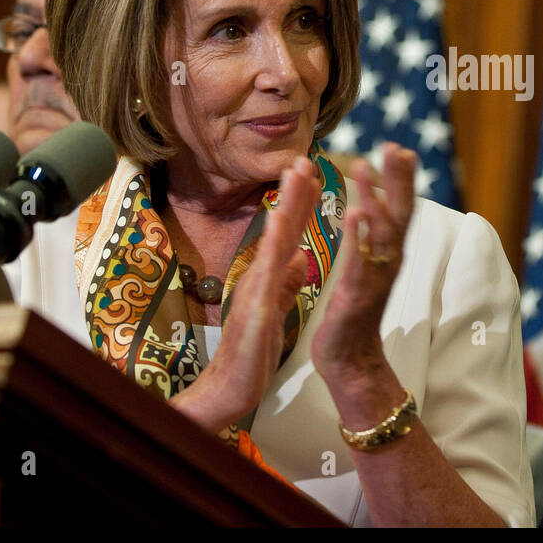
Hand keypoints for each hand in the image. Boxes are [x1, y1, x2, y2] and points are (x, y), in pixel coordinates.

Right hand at [169, 157, 318, 433]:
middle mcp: (261, 273)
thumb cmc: (252, 352)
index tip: (311, 172)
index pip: (288, 232)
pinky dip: (276, 242)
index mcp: (269, 275)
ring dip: (286, 202)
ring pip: (275, 236)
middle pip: (281, 225)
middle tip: (305, 155)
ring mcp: (257, 285)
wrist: (231, 388)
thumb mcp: (275, 309)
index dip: (300, 202)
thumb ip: (286, 282)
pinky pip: (268, 268)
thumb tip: (299, 257)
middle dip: (294, 190)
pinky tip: (283, 220)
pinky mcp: (256, 303)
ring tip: (297, 171)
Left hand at [312, 143, 415, 388]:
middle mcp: (388, 264)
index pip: (400, 210)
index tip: (400, 148)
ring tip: (366, 169)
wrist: (352, 363)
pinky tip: (354, 214)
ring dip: (375, 200)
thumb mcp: (366, 270)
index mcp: (388, 256)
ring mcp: (373, 281)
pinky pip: (357, 264)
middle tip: (396, 147)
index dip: (401, 180)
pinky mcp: (353, 297)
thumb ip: (372, 242)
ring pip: (380, 236)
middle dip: (398, 181)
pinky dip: (357, 238)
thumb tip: (375, 210)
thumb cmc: (356, 315)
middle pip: (400, 216)